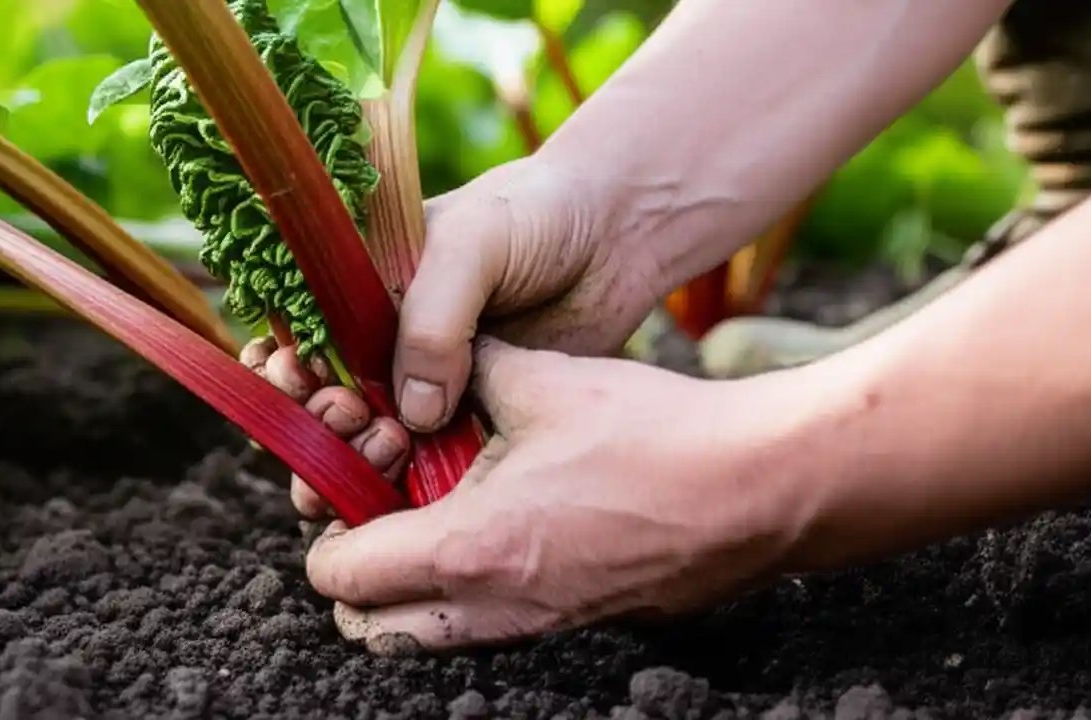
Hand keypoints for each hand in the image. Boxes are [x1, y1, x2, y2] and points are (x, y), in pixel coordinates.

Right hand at [250, 154, 665, 516]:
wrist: (617, 233)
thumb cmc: (536, 214)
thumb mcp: (472, 243)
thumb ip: (432, 320)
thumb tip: (415, 415)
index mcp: (355, 284)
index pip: (290, 335)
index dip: (279, 367)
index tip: (300, 380)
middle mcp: (379, 339)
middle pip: (315, 401)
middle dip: (313, 425)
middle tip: (348, 419)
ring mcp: (423, 383)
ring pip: (363, 444)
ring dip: (353, 463)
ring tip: (388, 449)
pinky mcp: (468, 420)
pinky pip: (425, 465)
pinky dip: (411, 485)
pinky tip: (417, 481)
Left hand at [299, 338, 812, 652]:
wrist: (761, 490)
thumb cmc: (656, 435)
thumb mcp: (544, 382)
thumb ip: (468, 368)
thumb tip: (439, 356)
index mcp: (467, 548)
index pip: (339, 575)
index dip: (328, 530)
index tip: (348, 485)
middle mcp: (492, 608)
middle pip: (367, 628)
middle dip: (354, 573)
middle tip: (382, 506)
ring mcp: (535, 625)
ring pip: (425, 635)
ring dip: (407, 586)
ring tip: (438, 512)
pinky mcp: (571, 622)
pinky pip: (486, 625)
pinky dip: (465, 589)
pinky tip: (503, 520)